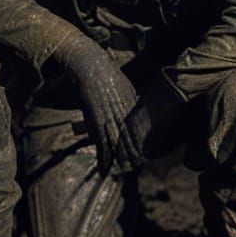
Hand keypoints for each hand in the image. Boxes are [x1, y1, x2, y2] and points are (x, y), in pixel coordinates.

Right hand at [55, 33, 142, 174]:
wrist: (90, 66)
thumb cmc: (104, 74)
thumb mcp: (122, 86)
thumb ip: (128, 98)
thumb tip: (133, 104)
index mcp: (131, 104)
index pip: (138, 128)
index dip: (141, 142)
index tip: (145, 153)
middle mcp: (124, 112)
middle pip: (131, 138)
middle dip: (135, 153)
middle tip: (139, 166)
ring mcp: (111, 116)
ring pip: (119, 143)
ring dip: (122, 158)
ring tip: (126, 170)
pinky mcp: (98, 119)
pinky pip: (102, 142)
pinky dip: (104, 156)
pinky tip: (105, 166)